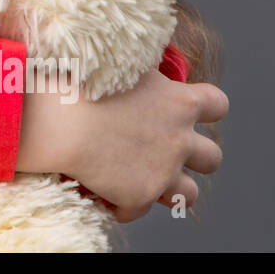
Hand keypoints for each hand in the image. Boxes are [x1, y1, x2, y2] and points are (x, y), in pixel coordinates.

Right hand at [16, 69, 226, 222]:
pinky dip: (120, 203)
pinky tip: (97, 190)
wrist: (57, 119)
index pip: (218, 104)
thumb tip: (141, 69)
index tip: (181, 108)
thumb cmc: (81, 80)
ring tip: (138, 178)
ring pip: (188, 194)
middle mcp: (180, 139)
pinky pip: (136, 210)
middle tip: (159, 148)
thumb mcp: (122, 62)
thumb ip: (144, 72)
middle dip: (191, 156)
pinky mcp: (137, 197)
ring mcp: (163, 172)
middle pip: (212, 158)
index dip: (204, 108)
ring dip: (168, 187)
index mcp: (180, 102)